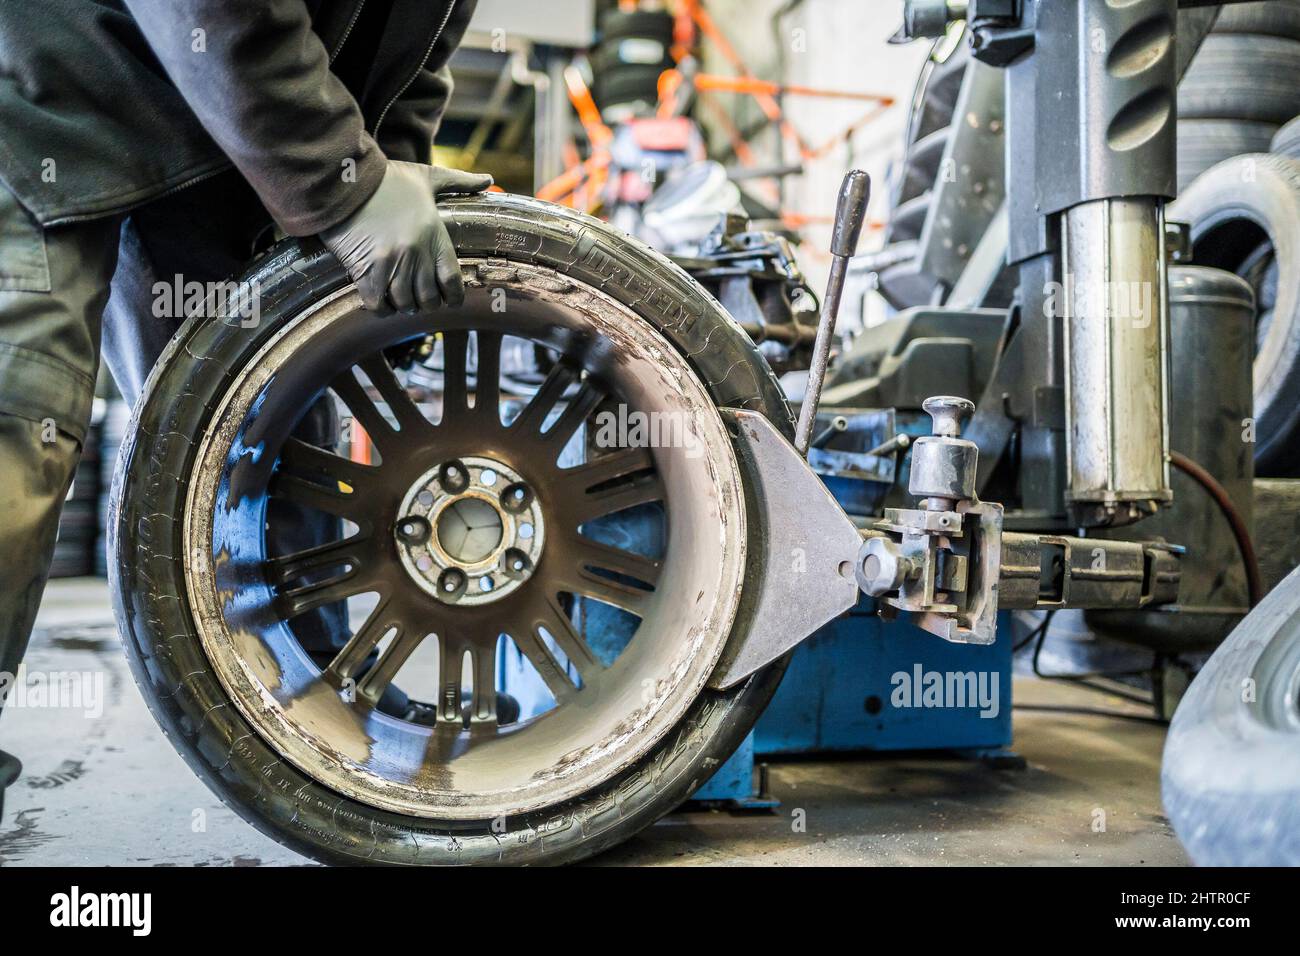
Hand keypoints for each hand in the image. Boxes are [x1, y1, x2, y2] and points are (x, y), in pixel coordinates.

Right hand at [320, 161, 492, 313]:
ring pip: (404, 304)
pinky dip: (381, 307)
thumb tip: (488, 178)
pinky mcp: (365, 269)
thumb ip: (460, 182)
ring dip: (404, 306)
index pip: (452, 281)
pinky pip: (378, 304)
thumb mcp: (428, 176)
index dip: (453, 296)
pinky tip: (381, 299)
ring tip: (400, 299)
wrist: (345, 179)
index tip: (450, 300)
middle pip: (429, 299)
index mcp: (434, 235)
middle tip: (420, 298)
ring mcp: (390, 263)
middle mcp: (416, 253)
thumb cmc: (387, 178)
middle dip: (427, 303)